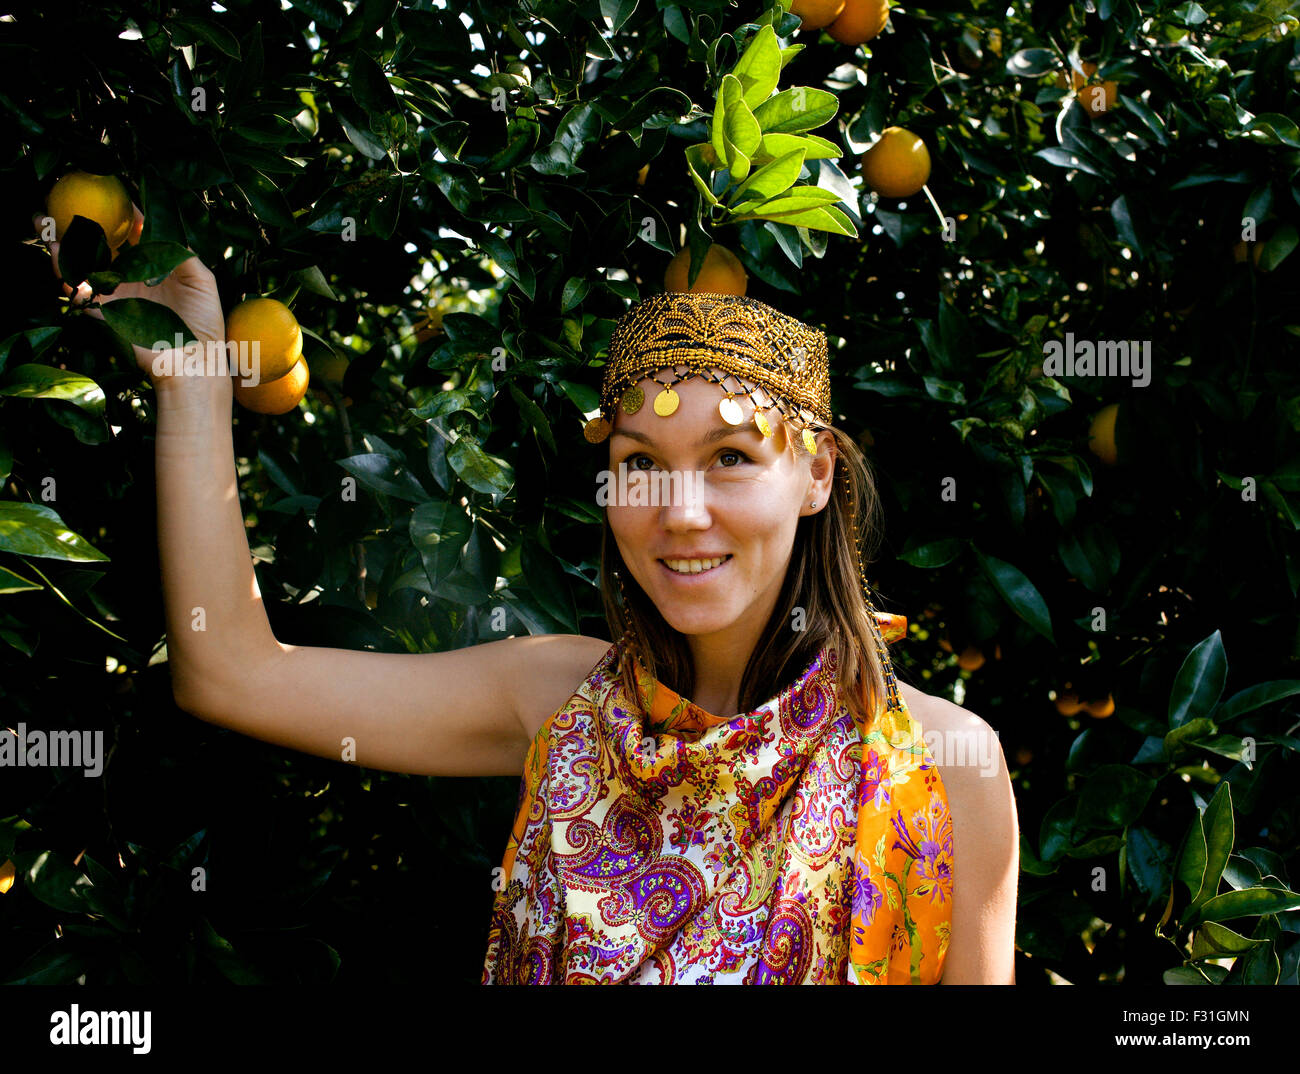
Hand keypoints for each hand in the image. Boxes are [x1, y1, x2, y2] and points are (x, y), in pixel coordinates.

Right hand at [41, 206, 226, 381]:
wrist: (194, 363)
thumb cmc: (203, 324)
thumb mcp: (202, 281)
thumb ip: (183, 254)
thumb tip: (161, 231)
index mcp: (153, 268)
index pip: (133, 236)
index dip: (122, 216)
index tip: (112, 197)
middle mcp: (132, 278)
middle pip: (100, 246)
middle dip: (79, 227)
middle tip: (62, 207)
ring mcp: (117, 295)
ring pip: (83, 265)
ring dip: (64, 246)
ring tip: (47, 226)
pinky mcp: (106, 314)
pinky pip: (80, 291)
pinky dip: (67, 274)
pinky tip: (59, 256)